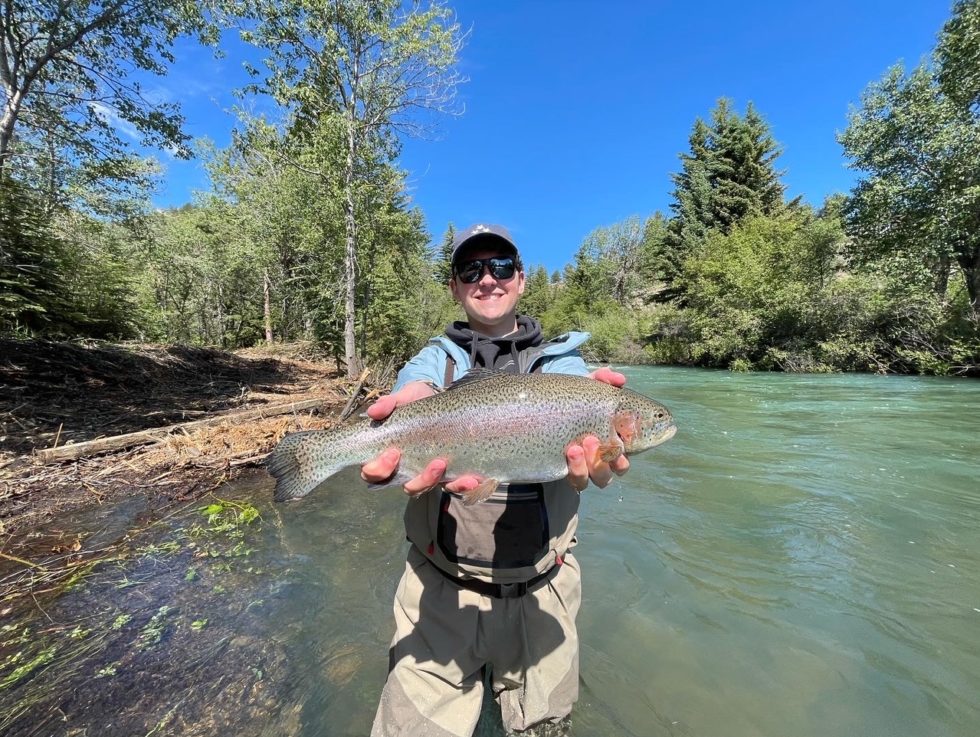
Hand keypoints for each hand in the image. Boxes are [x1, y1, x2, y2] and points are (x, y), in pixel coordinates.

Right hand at [360, 382, 480, 495]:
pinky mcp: (450, 472)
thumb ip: (388, 403)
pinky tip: (472, 480)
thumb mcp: (403, 397)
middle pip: (406, 487)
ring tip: (444, 464)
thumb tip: (374, 411)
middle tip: (431, 462)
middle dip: (418, 480)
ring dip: (436, 481)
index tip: (393, 452)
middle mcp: (408, 469)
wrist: (440, 396)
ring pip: (428, 488)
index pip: (375, 473)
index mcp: (389, 455)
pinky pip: (455, 486)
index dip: (380, 469)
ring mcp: (429, 473)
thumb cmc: (415, 400)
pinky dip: (463, 486)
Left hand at [566, 368, 630, 489]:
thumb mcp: (586, 386)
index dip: (630, 449)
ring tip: (576, 448)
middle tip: (592, 439)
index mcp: (614, 439)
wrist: (543, 410)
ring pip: (602, 478)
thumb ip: (602, 379)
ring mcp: (588, 466)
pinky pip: (579, 481)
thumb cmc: (573, 400)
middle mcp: (604, 456)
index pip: (630, 450)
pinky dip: (577, 470)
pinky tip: (569, 452)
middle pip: (618, 468)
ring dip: (593, 465)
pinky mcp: (570, 472)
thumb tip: (620, 379)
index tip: (621, 439)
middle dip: (610, 458)